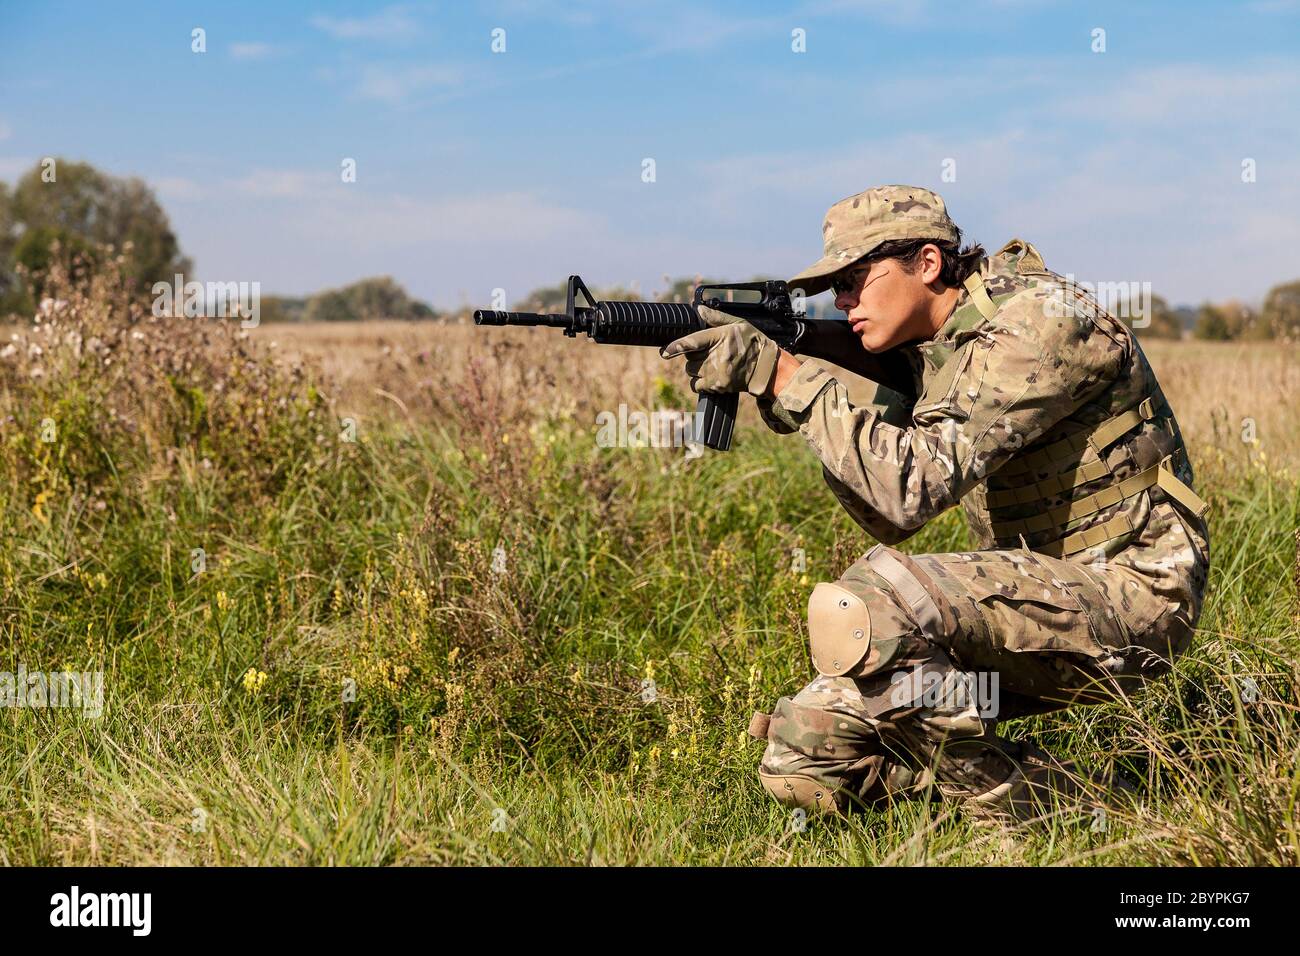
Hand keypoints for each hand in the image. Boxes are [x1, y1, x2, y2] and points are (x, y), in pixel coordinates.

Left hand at [660, 311, 779, 396]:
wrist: (766, 367)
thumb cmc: (753, 343)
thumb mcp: (738, 324)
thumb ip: (717, 317)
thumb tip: (699, 310)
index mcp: (720, 337)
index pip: (692, 342)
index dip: (676, 347)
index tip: (664, 352)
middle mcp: (716, 356)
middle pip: (689, 356)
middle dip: (693, 353)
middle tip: (707, 351)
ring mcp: (716, 372)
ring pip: (690, 370)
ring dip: (695, 367)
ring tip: (710, 363)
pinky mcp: (717, 386)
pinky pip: (695, 385)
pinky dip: (698, 381)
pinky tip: (708, 375)